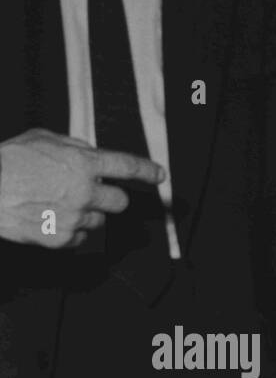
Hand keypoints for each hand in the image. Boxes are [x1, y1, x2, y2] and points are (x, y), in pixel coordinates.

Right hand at [0, 128, 164, 247]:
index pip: (126, 167)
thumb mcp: (41, 139)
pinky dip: (71, 229)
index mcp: (81, 163)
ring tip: (56, 203)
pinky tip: (49, 216)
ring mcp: (75, 217)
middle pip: (121, 202)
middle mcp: (84, 192)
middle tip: (92, 193)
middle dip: (111, 197)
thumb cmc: (8, 161)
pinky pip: (81, 236)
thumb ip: (73, 145)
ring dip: (87, 213)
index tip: (159, 176)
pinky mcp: (64, 238)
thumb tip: (92, 152)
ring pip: (100, 220)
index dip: (147, 171)